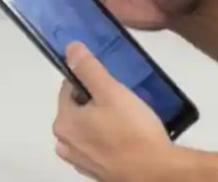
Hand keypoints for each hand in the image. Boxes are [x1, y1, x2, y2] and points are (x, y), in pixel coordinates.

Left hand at [53, 43, 185, 180]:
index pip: (69, 87)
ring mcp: (80, 160)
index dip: (90, 79)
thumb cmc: (132, 130)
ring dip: (102, 120)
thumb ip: (89, 69)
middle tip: (122, 99)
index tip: (112, 82)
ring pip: (88, 128)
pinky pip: (98, 146)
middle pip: (78, 109)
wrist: (154, 171)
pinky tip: (127, 137)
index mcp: (63, 122)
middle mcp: (65, 143)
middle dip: (96, 100)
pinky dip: (108, 139)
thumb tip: (70, 48)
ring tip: (128, 117)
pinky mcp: (97, 171)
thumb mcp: (112, 91)